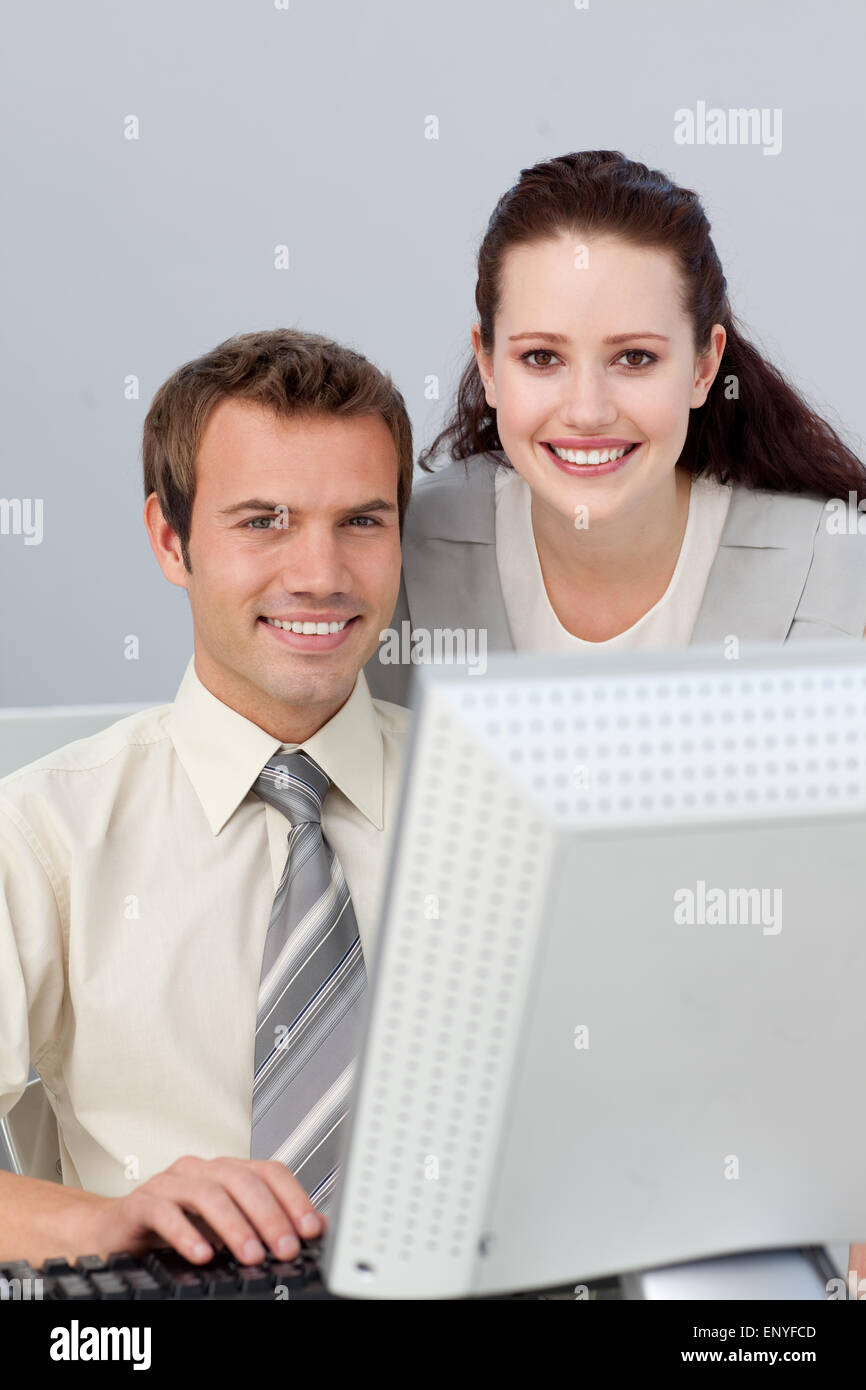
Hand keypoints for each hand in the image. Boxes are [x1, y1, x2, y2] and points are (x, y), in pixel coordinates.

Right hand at [78, 1155, 325, 1265]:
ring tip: (251, 1254)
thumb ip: (265, 1223)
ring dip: (234, 1226)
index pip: (268, 1171)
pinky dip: (185, 1233)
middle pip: (242, 1180)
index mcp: (225, 1170)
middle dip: (269, 1215)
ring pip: (207, 1193)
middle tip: (284, 1248)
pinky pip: (164, 1213)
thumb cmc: (172, 1227)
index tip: (310, 1228)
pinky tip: (201, 1254)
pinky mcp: (139, 1204)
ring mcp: (168, 1183)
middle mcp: (200, 1170)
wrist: (113, 1231)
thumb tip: (315, 1227)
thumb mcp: (224, 1226)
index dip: (293, 1197)